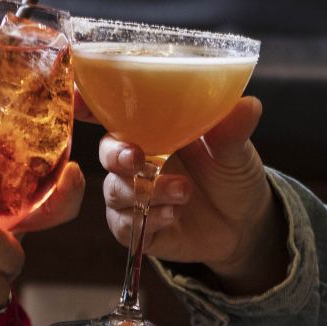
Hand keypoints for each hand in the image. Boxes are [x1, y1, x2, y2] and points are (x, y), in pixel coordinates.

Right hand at [97, 97, 287, 295]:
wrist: (246, 224)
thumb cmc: (234, 175)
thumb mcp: (237, 150)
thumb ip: (232, 130)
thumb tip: (248, 105)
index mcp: (153, 128)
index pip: (110, 111)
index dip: (87, 102)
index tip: (77, 98)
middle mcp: (138, 158)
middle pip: (106, 151)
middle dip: (116, 155)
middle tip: (138, 158)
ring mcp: (135, 194)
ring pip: (115, 191)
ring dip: (146, 192)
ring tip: (183, 193)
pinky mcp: (138, 228)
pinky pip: (124, 225)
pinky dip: (147, 219)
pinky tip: (173, 216)